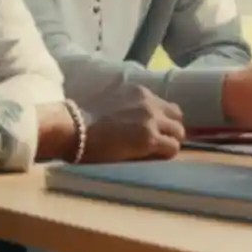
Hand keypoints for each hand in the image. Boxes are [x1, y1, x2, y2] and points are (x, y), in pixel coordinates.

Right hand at [38, 84, 185, 163]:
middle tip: (160, 142)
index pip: (164, 105)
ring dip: (170, 142)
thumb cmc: (82, 119)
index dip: (162, 120)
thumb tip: (132, 120)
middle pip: (177, 116)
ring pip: (178, 132)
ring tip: (154, 152)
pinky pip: (172, 148)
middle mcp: (149, 103)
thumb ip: (127, 106)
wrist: (73, 128)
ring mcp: (151, 120)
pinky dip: (165, 154)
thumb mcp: (110, 101)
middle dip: (171, 129)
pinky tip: (152, 158)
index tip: (154, 130)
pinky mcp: (149, 139)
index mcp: (139, 92)